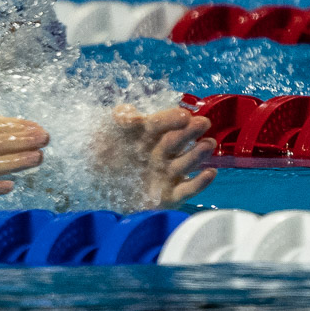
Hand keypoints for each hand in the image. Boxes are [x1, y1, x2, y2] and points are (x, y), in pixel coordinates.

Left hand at [99, 106, 216, 208]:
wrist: (99, 190)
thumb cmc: (102, 156)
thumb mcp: (101, 134)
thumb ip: (119, 121)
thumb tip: (133, 116)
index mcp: (145, 135)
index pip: (159, 123)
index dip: (170, 119)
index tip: (183, 115)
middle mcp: (159, 152)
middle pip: (176, 140)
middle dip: (190, 131)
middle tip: (203, 123)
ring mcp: (166, 173)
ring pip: (185, 162)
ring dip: (198, 154)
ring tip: (208, 144)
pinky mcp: (170, 195)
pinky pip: (187, 190)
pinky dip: (200, 182)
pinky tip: (210, 173)